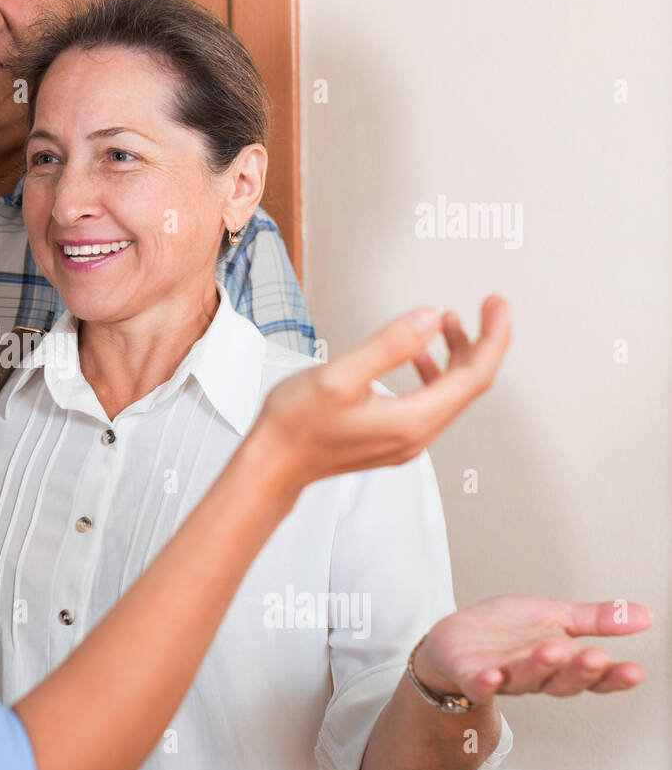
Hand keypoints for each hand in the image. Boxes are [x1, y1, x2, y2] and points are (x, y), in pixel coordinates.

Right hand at [253, 295, 509, 490]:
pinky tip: (415, 357)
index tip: (497, 305)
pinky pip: (428, 403)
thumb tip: (429, 320)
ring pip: (449, 394)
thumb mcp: (339, 377)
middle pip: (468, 385)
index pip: (474, 376)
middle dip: (479, 342)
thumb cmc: (296, 425)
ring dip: (454, 356)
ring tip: (449, 322)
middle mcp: (416, 435)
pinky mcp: (392, 439)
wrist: (272, 463)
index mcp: (412, 420)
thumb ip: (388, 346)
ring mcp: (405, 441)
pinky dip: (431, 373)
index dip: (492, 336)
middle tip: (484, 307)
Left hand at [413, 596, 649, 700]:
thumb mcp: (557, 616)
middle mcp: (535, 675)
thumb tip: (644, 616)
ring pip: (525, 679)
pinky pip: (478, 685)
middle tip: (595, 656)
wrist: (458, 634)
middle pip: (562, 681)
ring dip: (538, 668)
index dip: (614, 676)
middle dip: (579, 670)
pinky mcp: (470, 676)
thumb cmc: (508, 628)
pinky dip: (485, 682)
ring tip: (549, 652)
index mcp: (561, 663)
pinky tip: (491, 676)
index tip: (635, 671)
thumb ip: (596, 619)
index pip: (594, 676)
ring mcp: (503, 677)